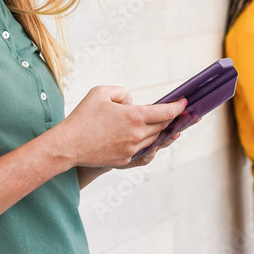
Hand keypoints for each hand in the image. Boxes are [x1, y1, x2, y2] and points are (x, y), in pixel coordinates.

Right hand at [55, 86, 186, 167]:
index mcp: (134, 116)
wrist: (68, 145)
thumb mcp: (101, 92)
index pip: (166, 112)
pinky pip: (143, 151)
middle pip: (163, 127)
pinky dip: (148, 143)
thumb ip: (123, 93)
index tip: (185, 103)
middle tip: (182, 114)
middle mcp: (137, 135)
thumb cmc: (83, 116)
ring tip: (170, 126)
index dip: (178, 107)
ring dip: (162, 132)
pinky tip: (151, 139)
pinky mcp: (124, 161)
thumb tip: (133, 103)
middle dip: (173, 119)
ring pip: (154, 140)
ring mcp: (132, 150)